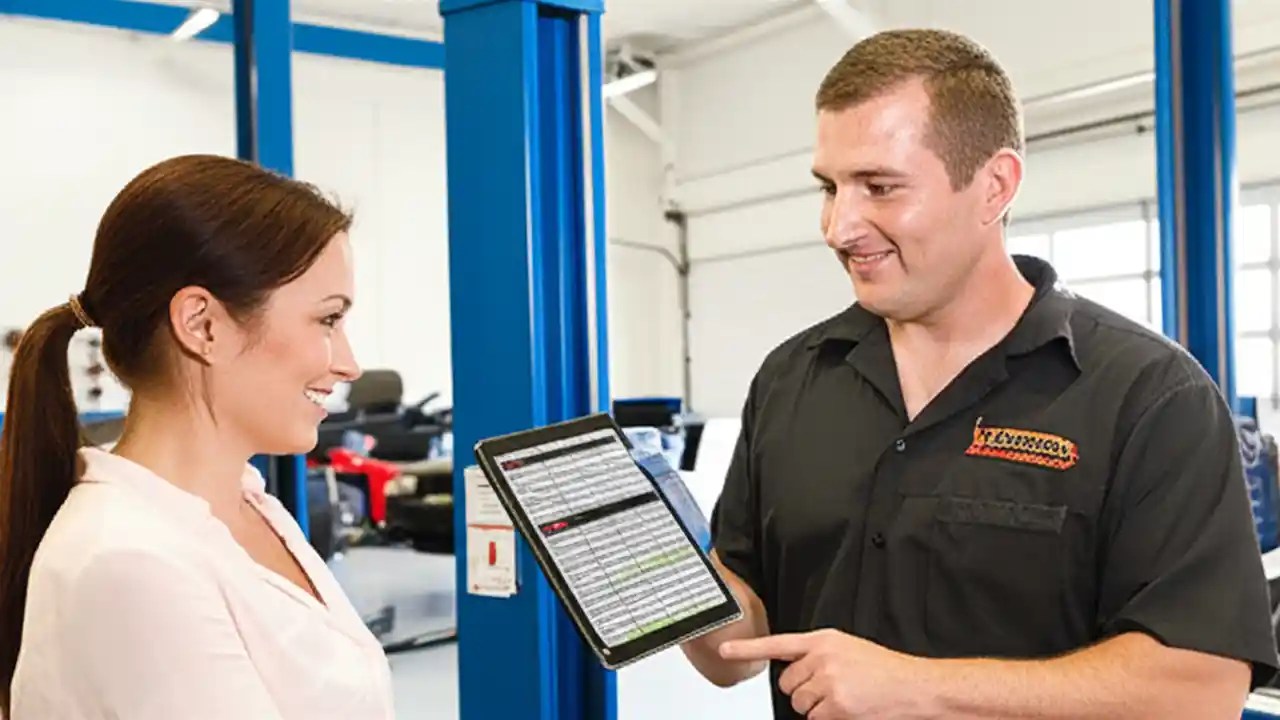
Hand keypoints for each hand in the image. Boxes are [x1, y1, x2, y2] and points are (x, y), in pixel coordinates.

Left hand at [719, 629, 934, 718]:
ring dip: (817, 709)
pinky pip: (814, 719)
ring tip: (844, 699)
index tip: (725, 650)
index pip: (778, 643)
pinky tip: (848, 710)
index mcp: (824, 640)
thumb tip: (796, 675)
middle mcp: (822, 657)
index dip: (748, 648)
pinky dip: (828, 719)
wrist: (913, 687)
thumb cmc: (884, 671)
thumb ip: (819, 656)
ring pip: (799, 705)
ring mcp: (828, 681)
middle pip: (788, 684)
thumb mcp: (848, 650)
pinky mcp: (835, 705)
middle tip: (831, 691)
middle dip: (804, 693)